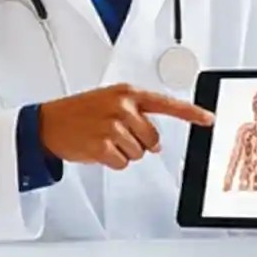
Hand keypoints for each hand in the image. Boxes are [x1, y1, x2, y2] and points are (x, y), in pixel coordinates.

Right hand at [39, 84, 214, 170]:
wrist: (48, 123)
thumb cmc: (80, 112)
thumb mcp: (109, 101)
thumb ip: (136, 114)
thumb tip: (156, 143)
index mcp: (128, 93)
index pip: (167, 104)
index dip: (191, 113)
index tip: (209, 119)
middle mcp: (123, 108)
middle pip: (154, 139)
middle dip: (140, 142)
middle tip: (116, 134)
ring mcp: (113, 127)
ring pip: (139, 153)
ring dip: (123, 152)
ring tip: (103, 139)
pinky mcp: (103, 146)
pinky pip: (123, 163)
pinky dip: (113, 161)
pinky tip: (98, 149)